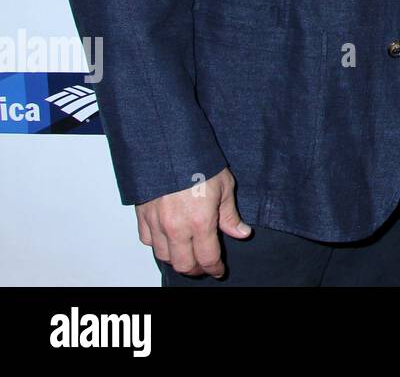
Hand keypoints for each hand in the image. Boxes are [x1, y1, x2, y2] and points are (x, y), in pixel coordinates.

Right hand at [135, 168, 249, 277]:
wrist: (169, 145)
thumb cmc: (198, 161)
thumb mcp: (225, 186)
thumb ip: (230, 215)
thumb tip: (242, 233)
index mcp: (200, 221)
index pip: (207, 257)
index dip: (214, 268)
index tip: (218, 270)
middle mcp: (176, 227)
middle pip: (184, 264)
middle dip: (197, 269)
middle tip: (205, 266)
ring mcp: (156, 223)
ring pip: (164, 256)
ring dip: (177, 259)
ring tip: (188, 254)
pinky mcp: (142, 215)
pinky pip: (148, 241)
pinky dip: (159, 245)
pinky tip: (168, 240)